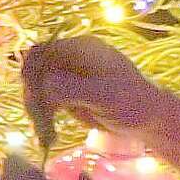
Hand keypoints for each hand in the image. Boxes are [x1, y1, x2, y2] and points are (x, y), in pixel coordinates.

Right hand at [22, 36, 164, 146]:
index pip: (43, 51)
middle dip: (33, 93)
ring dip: (36, 107)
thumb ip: (72, 88)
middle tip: (36, 118)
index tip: (33, 96)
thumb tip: (44, 84)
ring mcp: (68, 76)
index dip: (32, 71)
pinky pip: (45, 100)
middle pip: (36, 69)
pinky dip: (43, 115)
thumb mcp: (102, 95)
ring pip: (38, 86)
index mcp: (81, 48)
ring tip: (43, 129)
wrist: (147, 120)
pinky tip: (47, 132)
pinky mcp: (67, 94)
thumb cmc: (131, 103)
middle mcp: (71, 58)